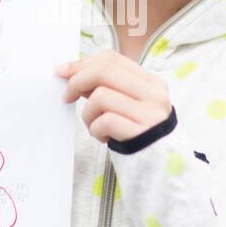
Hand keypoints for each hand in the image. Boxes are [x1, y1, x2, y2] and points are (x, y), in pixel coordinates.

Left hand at [55, 51, 171, 143]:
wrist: (161, 167)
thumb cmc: (138, 134)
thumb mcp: (130, 105)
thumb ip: (107, 87)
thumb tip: (73, 72)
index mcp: (152, 82)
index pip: (111, 59)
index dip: (82, 63)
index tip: (64, 72)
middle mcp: (154, 94)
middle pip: (103, 71)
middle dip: (76, 82)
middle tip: (67, 97)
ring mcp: (149, 114)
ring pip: (100, 96)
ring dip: (88, 114)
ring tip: (95, 127)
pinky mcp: (141, 133)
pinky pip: (104, 121)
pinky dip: (96, 130)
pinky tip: (103, 137)